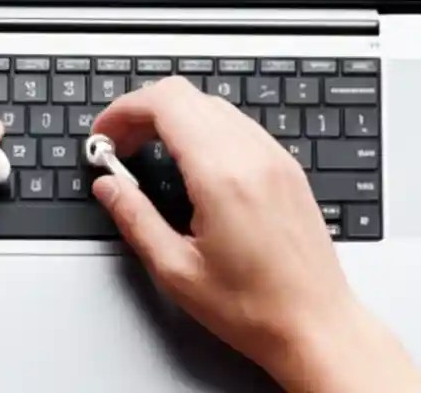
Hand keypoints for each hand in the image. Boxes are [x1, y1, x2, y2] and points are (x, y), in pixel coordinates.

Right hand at [91, 78, 420, 392]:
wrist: (316, 325)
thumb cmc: (254, 308)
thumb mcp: (176, 270)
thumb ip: (135, 218)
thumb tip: (108, 185)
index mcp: (222, 175)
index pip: (166, 102)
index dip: (123, 109)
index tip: (104, 135)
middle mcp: (253, 155)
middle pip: (187, 95)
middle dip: (143, 111)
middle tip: (120, 147)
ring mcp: (275, 157)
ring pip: (213, 105)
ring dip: (174, 118)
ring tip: (149, 154)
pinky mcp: (287, 167)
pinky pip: (238, 125)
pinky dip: (203, 129)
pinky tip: (189, 164)